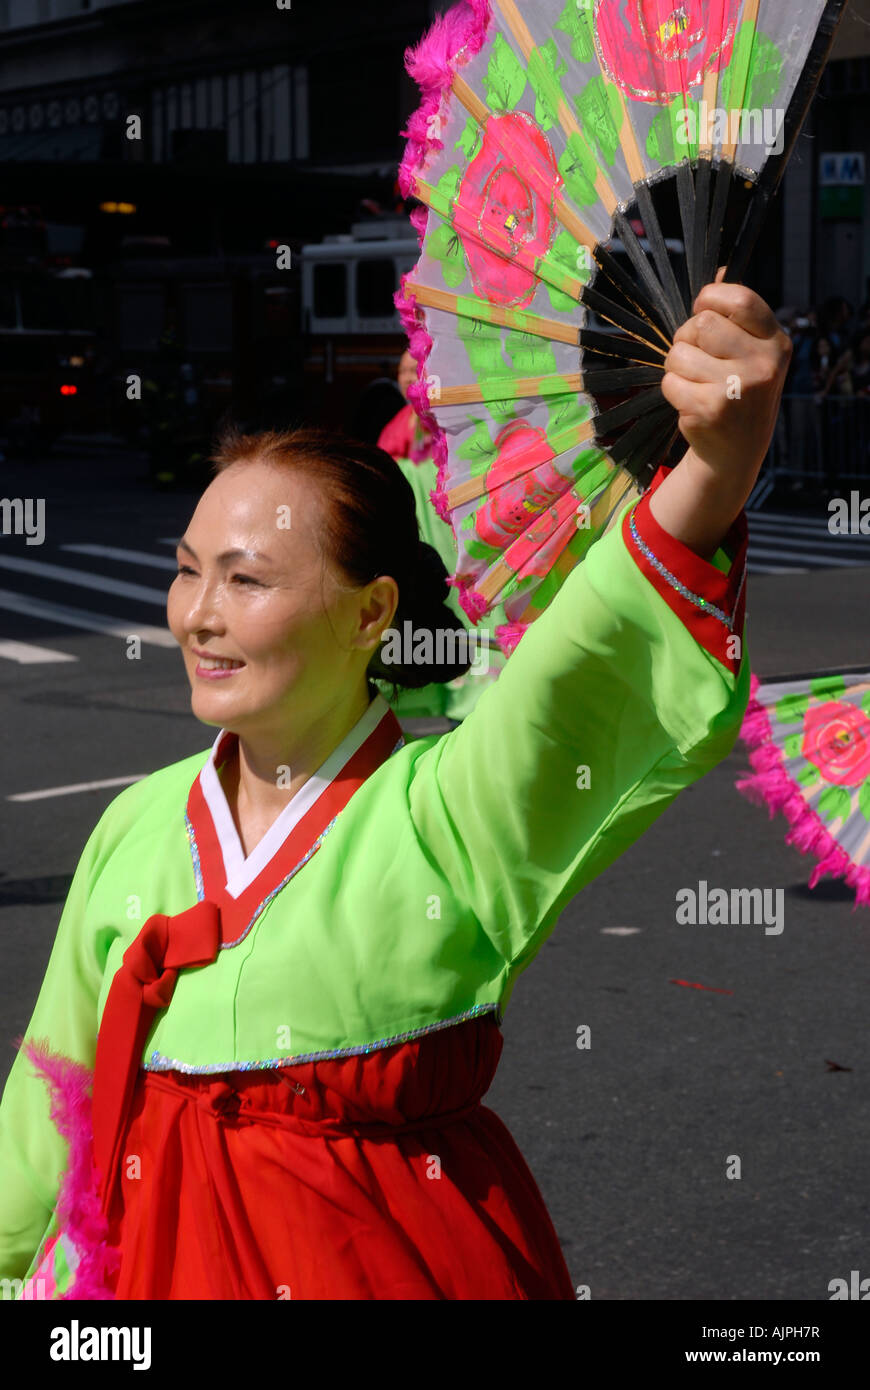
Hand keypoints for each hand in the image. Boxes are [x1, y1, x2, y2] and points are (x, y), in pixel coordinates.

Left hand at [649, 273, 791, 559]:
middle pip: (701, 324)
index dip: (710, 299)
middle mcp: (763, 364)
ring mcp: (738, 388)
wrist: (736, 452)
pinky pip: (670, 381)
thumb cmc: (738, 392)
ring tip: (694, 383)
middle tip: (696, 359)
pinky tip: (690, 403)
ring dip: (676, 367)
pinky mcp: (710, 409)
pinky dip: (672, 390)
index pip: (739, 299)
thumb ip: (736, 315)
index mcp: (776, 342)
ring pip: (679, 352)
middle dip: (687, 338)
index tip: (702, 311)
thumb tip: (718, 268)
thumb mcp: (751, 352)